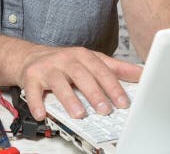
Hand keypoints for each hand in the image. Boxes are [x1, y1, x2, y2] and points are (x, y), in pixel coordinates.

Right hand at [17, 45, 141, 120]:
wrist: (29, 56)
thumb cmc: (63, 62)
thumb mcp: (90, 60)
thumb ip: (114, 67)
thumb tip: (141, 74)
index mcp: (82, 55)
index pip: (100, 69)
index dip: (113, 86)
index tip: (123, 102)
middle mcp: (65, 59)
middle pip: (81, 74)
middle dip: (94, 92)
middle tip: (105, 109)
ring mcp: (47, 67)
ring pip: (58, 82)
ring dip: (69, 99)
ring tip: (79, 114)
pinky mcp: (30, 77)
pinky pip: (33, 90)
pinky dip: (36, 103)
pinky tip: (42, 114)